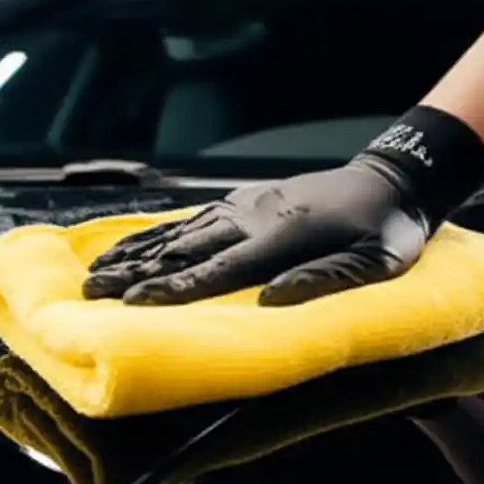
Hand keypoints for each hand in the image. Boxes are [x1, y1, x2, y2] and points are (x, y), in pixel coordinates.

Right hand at [83, 159, 427, 305]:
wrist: (392, 180)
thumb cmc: (387, 232)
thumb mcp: (375, 264)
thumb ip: (325, 280)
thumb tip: (270, 301)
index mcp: (282, 237)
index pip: (217, 269)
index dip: (173, 288)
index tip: (132, 303)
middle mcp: (253, 217)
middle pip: (183, 249)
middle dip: (134, 272)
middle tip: (91, 292)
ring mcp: (245, 206)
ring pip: (179, 232)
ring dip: (135, 253)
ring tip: (95, 272)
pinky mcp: (244, 201)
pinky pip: (191, 219)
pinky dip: (157, 233)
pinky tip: (134, 246)